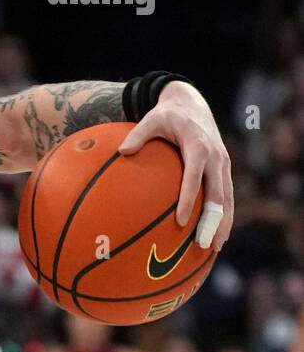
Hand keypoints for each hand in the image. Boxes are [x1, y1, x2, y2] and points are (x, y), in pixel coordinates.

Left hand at [118, 81, 232, 249]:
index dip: (189, 199)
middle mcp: (216, 157)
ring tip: (216, 247)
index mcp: (198, 147)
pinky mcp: (224, 169)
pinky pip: (228, 195)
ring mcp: (223, 164)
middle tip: (205, 244)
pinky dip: (225, 215)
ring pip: (228, 198)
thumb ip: (138, 134)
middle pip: (218, 194)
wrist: (192, 104)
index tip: (181, 221)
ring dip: (223, 223)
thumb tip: (121, 151)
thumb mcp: (152, 119)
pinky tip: (218, 234)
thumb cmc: (168, 115)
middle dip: (213, 220)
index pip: (195, 177)